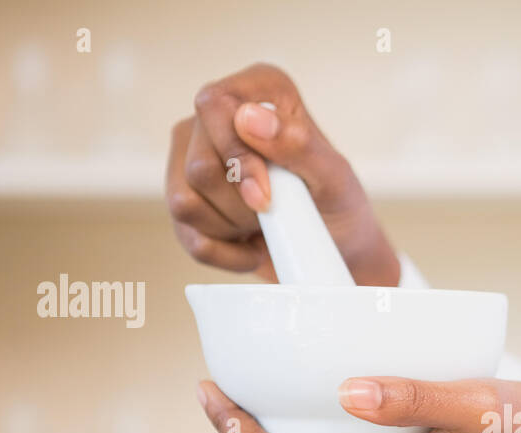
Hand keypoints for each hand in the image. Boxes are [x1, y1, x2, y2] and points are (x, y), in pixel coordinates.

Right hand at [166, 62, 399, 285]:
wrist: (334, 250)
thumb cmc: (336, 204)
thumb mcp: (333, 177)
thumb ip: (297, 143)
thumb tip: (249, 117)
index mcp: (257, 90)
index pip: (214, 106)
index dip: (236, 156)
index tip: (267, 196)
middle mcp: (216, 117)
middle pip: (200, 165)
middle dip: (244, 204)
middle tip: (278, 210)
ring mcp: (191, 156)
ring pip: (185, 202)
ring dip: (234, 228)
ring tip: (265, 224)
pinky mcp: (183, 199)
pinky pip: (186, 236)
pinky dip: (225, 254)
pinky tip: (252, 247)